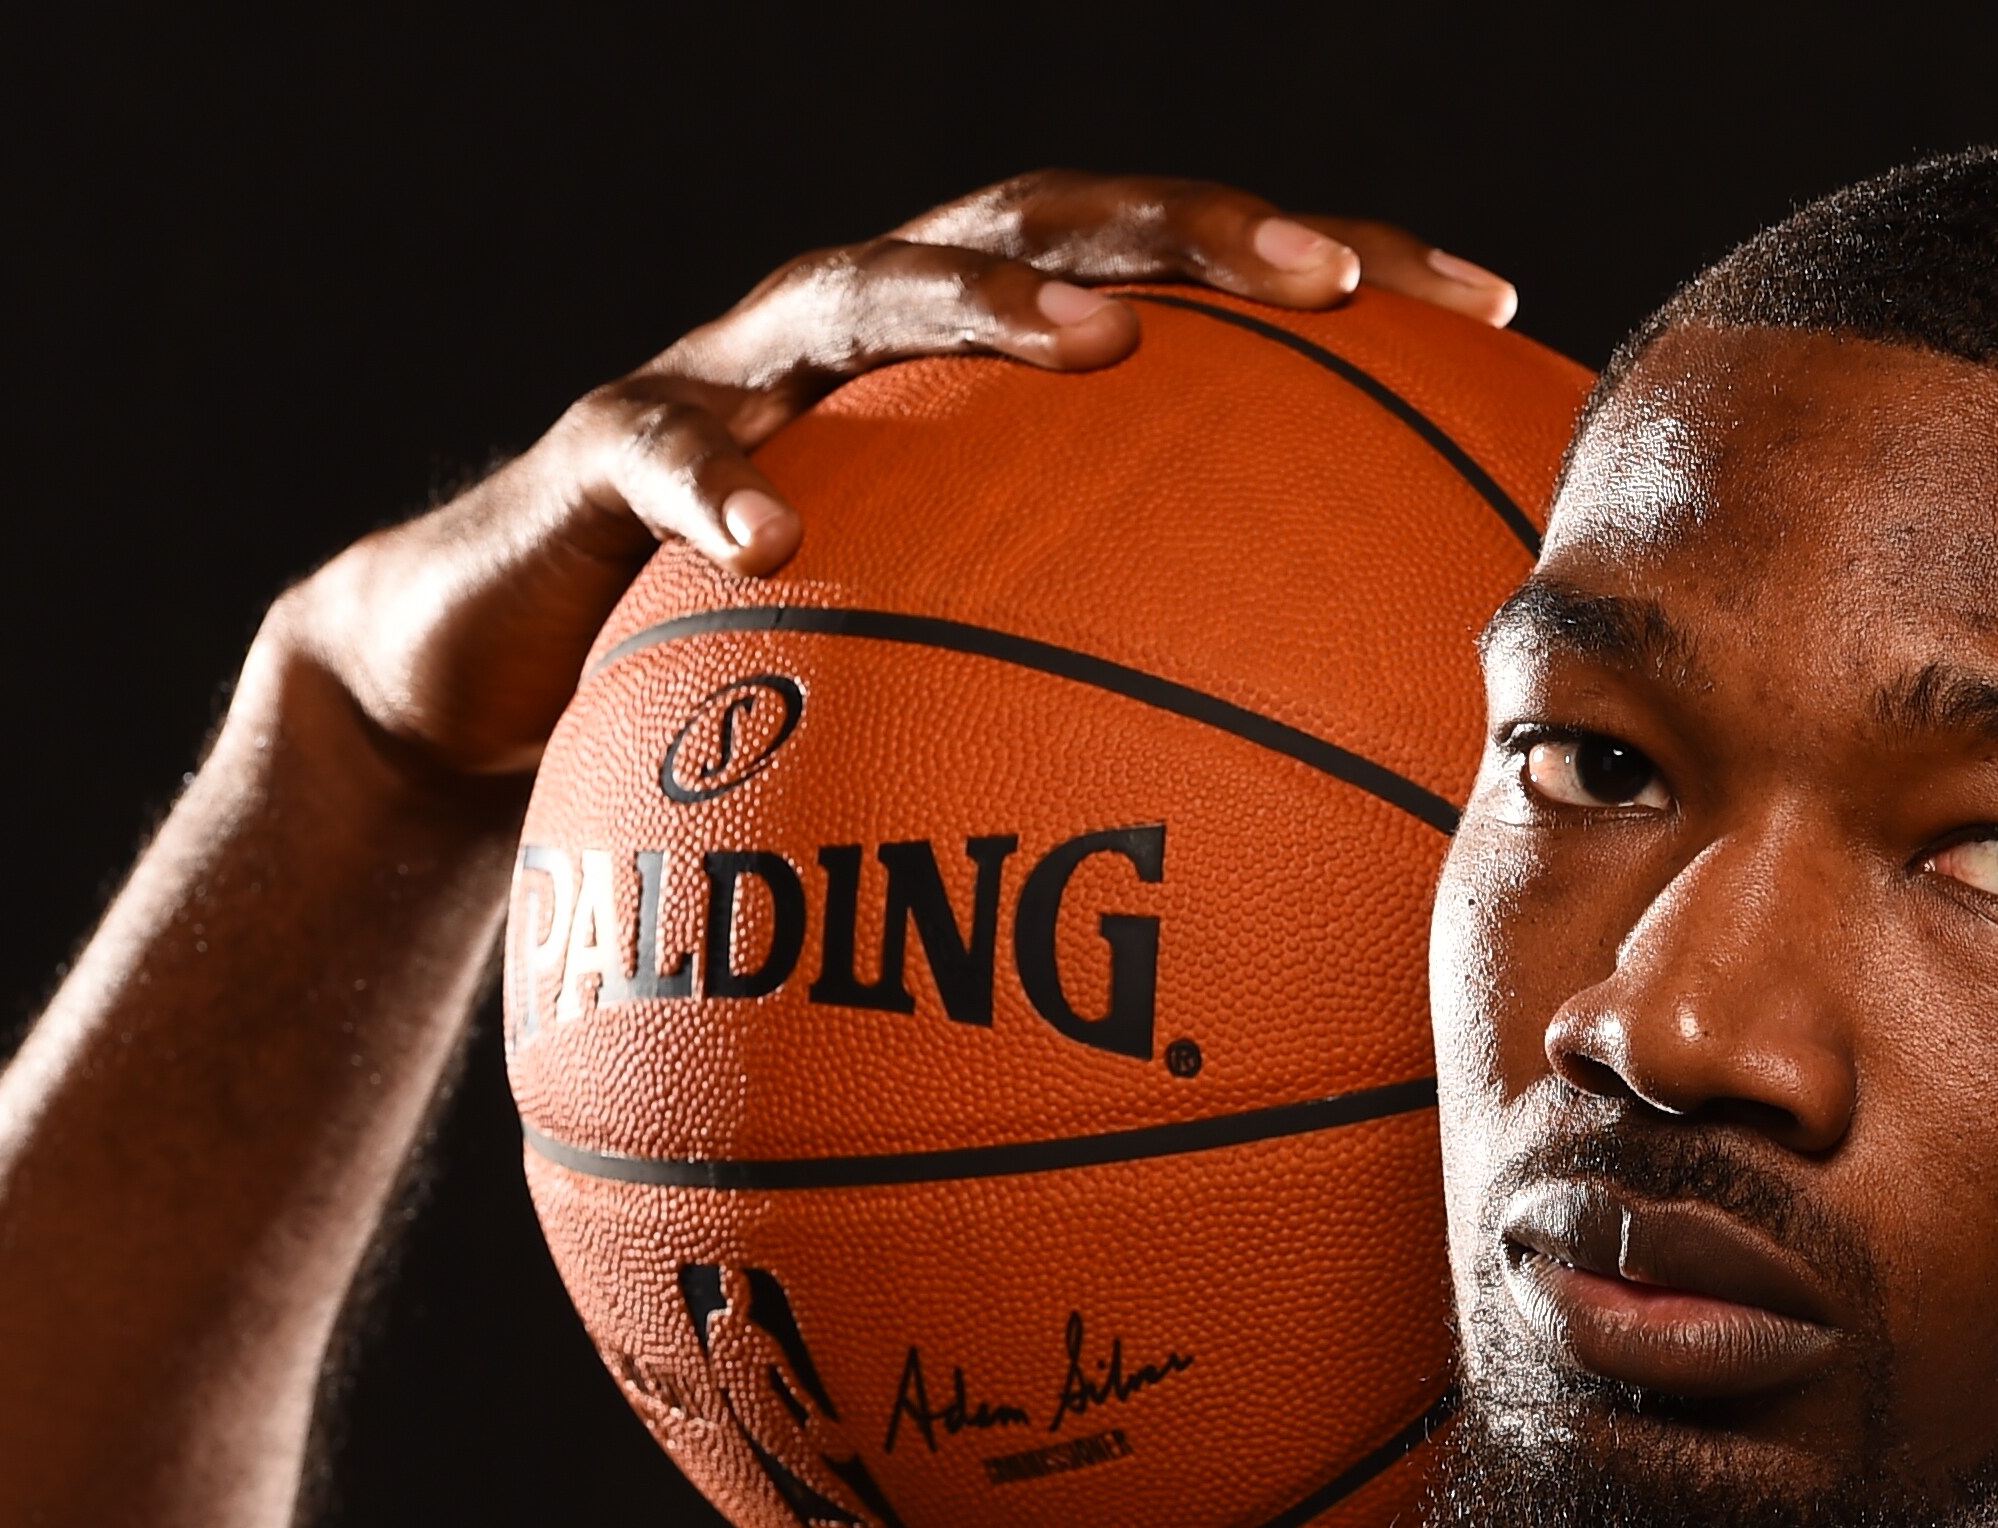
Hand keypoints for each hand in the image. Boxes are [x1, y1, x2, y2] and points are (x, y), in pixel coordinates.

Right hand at [277, 173, 1516, 787]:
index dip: (1345, 267)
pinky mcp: (599, 441)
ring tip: (1094, 341)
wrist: (498, 681)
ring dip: (983, 303)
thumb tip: (1347, 829)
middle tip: (1330, 277)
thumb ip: (1130, 696)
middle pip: (1058, 228)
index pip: (1193, 278)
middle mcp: (876, 328)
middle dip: (1203, 234)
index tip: (1498, 304)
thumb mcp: (970, 688)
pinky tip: (776, 525)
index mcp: (987, 364)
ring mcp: (739, 365)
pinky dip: (714, 471)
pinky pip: (653, 442)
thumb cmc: (769, 686)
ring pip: (867, 287)